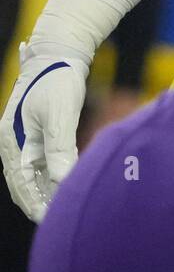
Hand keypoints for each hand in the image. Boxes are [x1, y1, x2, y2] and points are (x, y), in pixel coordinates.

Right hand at [0, 42, 88, 222]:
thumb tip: (61, 180)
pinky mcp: (34, 133)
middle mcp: (12, 141)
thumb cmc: (59, 79)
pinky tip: (63, 186)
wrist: (60, 51)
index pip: (19, 182)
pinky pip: (38, 163)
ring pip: (30, 175)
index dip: (34, 203)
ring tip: (62, 208)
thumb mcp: (61, 113)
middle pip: (22, 182)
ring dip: (43, 191)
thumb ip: (60, 147)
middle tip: (57, 219)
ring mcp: (22, 138)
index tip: (50, 219)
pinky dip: (48, 177)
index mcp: (11, 139)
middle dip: (37, 202)